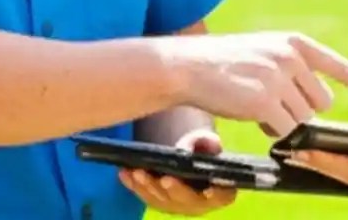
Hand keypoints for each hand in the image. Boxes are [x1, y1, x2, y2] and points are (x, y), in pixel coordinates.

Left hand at [119, 128, 235, 215]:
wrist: (189, 158)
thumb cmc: (203, 150)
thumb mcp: (206, 142)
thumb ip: (203, 142)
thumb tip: (185, 149)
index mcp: (220, 191)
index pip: (222, 196)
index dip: (217, 194)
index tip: (209, 190)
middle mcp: (199, 204)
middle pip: (186, 201)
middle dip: (175, 190)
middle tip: (165, 179)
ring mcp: (177, 206)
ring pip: (163, 201)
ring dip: (148, 187)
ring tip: (138, 172)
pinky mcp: (159, 203)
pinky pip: (146, 197)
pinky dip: (134, 186)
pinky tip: (125, 173)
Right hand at [164, 31, 347, 137]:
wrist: (186, 66)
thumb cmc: (226, 64)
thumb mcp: (265, 53)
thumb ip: (295, 70)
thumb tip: (320, 104)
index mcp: (296, 43)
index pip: (340, 67)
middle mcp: (292, 57)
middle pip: (321, 103)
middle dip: (300, 110)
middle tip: (269, 101)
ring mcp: (279, 79)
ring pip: (302, 120)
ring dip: (282, 121)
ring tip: (254, 104)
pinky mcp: (265, 102)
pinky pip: (284, 132)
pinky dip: (271, 132)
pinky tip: (250, 116)